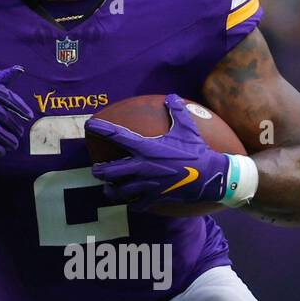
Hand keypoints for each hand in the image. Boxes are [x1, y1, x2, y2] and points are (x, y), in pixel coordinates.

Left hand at [88, 94, 229, 209]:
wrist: (209, 176)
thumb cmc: (197, 150)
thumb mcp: (187, 128)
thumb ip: (177, 111)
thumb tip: (172, 96)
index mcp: (146, 148)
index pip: (118, 136)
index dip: (102, 129)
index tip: (90, 125)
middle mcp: (142, 167)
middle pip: (110, 171)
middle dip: (100, 171)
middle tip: (97, 169)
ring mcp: (147, 184)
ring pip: (119, 191)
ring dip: (112, 190)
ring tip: (109, 189)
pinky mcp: (155, 197)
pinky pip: (137, 204)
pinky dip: (132, 204)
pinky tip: (131, 203)